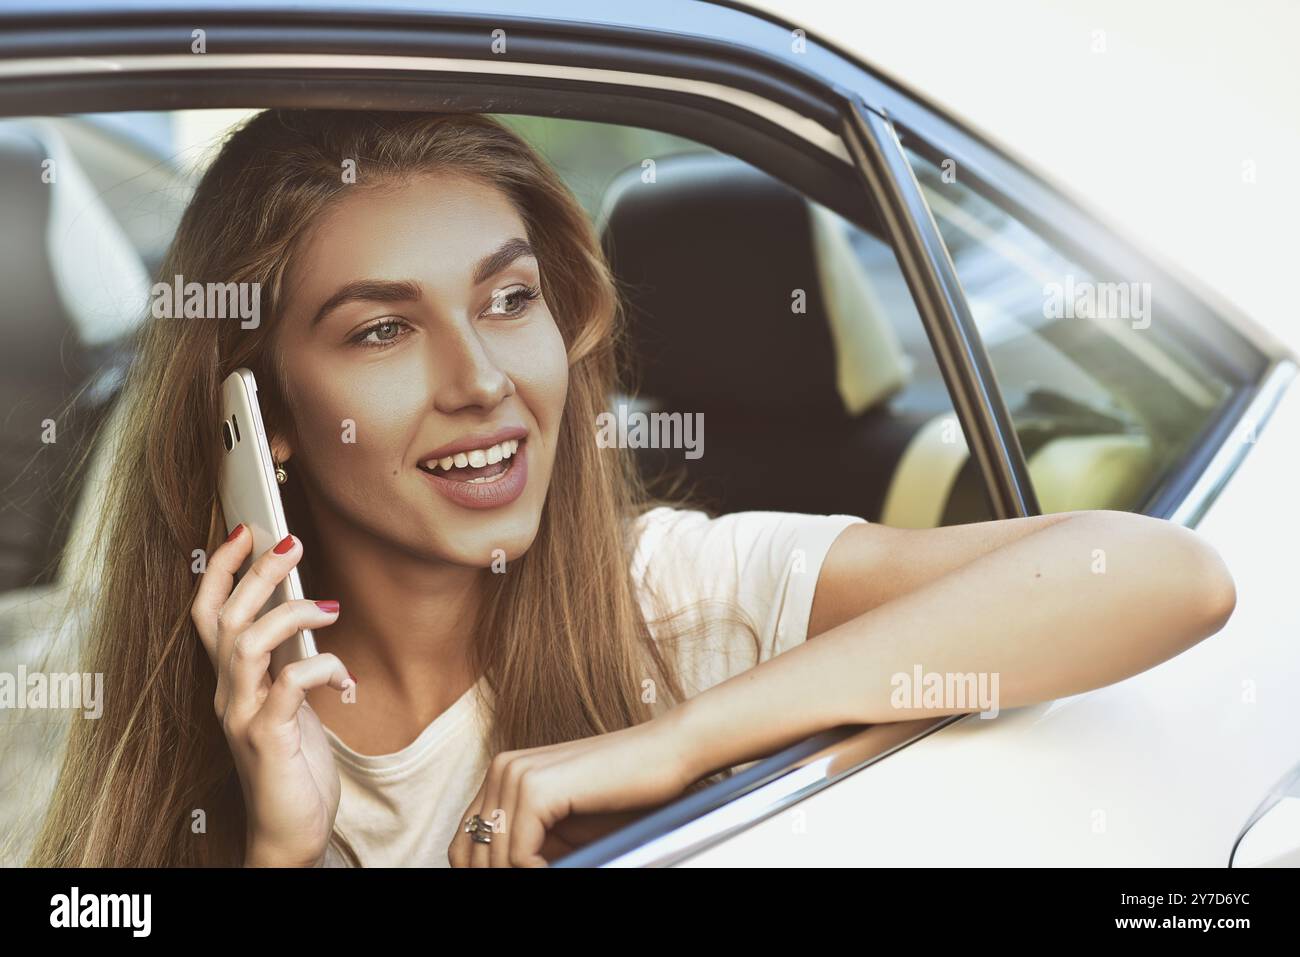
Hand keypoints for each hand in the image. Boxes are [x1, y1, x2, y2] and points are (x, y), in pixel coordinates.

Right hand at [191, 525, 351, 866]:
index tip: (247, 528)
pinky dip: (319, 669)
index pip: (209, 613)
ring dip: (288, 615)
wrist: (293, 831)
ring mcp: (242, 717)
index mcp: (230, 681)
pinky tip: (345, 679)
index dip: (222, 569)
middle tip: (291, 542)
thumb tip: (308, 610)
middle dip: (256, 573)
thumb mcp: (292, 701)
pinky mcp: (268, 740)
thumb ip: (289, 660)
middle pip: (226, 618)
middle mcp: (226, 694)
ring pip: (246, 644)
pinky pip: (287, 686)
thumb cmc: (295, 763)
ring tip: (329, 608)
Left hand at [448, 712, 692, 866]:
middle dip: (502, 876)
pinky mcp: (537, 787)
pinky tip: (571, 867)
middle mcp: (501, 769)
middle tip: (547, 876)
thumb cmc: (627, 795)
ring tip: (564, 871)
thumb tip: (503, 873)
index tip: (530, 877)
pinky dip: (538, 872)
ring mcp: (516, 774)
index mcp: (503, 776)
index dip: (487, 873)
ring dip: (526, 876)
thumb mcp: (564, 832)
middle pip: (470, 855)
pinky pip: (518, 856)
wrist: (669, 754)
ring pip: (493, 860)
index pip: (464, 845)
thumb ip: (528, 849)